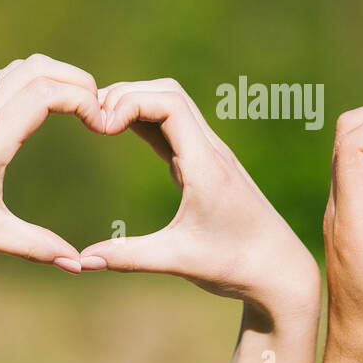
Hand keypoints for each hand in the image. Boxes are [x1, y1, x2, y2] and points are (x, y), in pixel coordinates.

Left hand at [0, 54, 101, 270]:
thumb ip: (36, 246)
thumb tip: (79, 265)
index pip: (46, 92)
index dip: (84, 100)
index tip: (103, 126)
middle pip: (41, 67)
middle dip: (80, 82)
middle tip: (102, 115)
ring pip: (24, 67)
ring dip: (59, 78)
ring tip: (83, 110)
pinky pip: (9, 79)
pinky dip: (39, 83)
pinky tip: (50, 113)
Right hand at [79, 78, 316, 323]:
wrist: (279, 271)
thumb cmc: (236, 265)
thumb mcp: (179, 261)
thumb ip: (129, 257)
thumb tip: (82, 261)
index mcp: (206, 165)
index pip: (169, 103)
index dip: (130, 102)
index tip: (100, 127)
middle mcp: (210, 151)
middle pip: (168, 92)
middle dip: (126, 95)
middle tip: (89, 119)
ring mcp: (209, 155)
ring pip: (172, 104)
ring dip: (135, 103)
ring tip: (98, 122)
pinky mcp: (205, 165)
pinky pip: (174, 127)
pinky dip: (145, 120)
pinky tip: (119, 129)